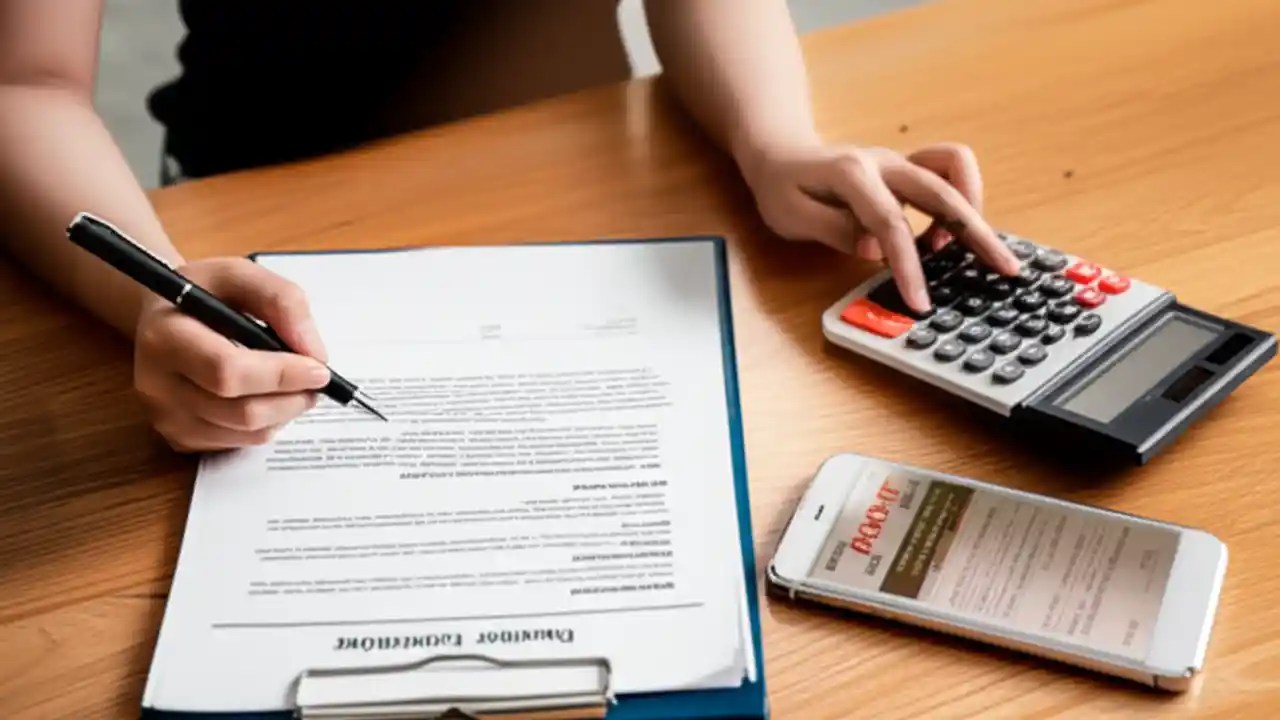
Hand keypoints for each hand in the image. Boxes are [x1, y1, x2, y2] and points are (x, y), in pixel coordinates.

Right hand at [133, 258, 330, 451]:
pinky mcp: (177, 437)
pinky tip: (267, 398)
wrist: (163, 316)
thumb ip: (282, 301)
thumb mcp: (241, 275)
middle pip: (240, 411)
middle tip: (317, 381)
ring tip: (295, 387)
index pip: (228, 371)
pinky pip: (236, 444)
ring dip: (284, 413)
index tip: (319, 368)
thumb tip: (313, 353)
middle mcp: (156, 383)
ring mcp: (164, 416)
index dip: (280, 375)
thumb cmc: (205, 293)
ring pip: (244, 433)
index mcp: (165, 336)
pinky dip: (265, 425)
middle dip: (291, 398)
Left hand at [739, 142, 1019, 313]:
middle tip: (1006, 268)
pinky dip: (958, 202)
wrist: (781, 155)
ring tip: (968, 252)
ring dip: (973, 208)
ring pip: (956, 170)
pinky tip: (941, 239)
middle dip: (977, 231)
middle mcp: (884, 163)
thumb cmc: (782, 188)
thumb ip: (833, 230)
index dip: (909, 265)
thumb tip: (874, 249)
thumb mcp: (790, 215)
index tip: (920, 302)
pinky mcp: (909, 170)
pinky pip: (949, 173)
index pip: (891, 223)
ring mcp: (900, 163)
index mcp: (852, 174)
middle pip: (943, 190)